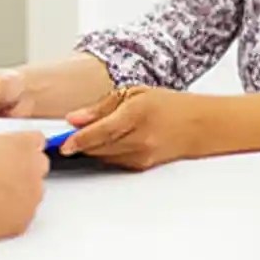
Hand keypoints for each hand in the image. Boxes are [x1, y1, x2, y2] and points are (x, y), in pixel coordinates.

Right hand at [0, 131, 48, 259]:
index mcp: (17, 145)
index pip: (37, 139)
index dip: (23, 146)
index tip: (16, 151)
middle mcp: (30, 169)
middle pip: (39, 164)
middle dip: (24, 167)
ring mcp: (30, 196)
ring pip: (34, 189)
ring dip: (19, 189)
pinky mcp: (25, 220)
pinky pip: (25, 211)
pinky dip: (13, 211)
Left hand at [58, 86, 198, 170]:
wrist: (198, 125)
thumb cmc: (167, 105)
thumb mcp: (133, 92)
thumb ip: (101, 106)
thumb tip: (73, 118)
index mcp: (136, 113)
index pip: (100, 131)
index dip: (78, 139)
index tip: (61, 143)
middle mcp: (140, 138)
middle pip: (98, 147)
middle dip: (80, 143)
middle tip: (67, 136)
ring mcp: (142, 155)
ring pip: (102, 157)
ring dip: (91, 148)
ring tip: (91, 134)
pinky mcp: (141, 166)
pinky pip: (113, 162)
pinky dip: (105, 153)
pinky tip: (109, 141)